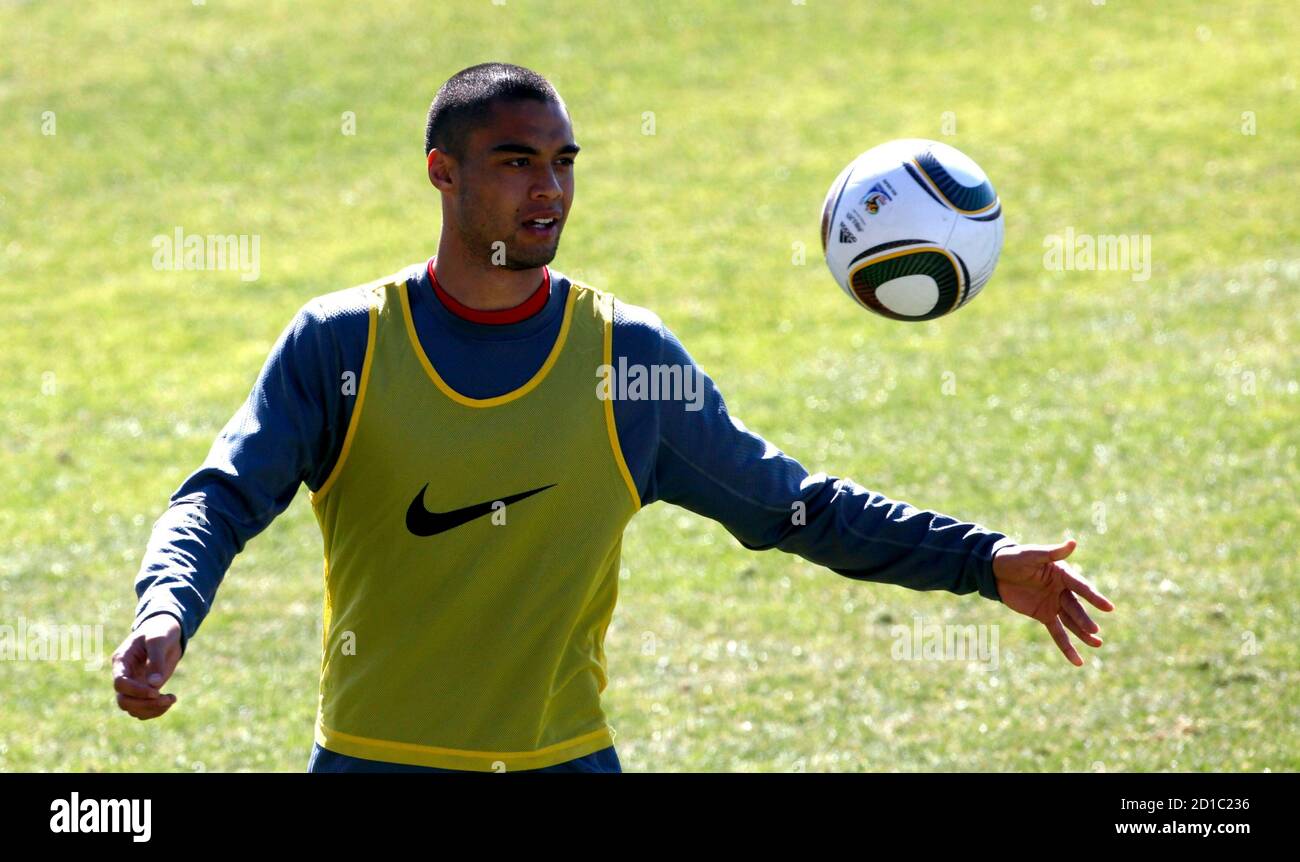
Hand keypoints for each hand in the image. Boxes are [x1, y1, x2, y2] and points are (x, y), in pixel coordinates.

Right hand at [112, 614, 182, 718]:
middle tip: (166, 699)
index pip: (120, 683)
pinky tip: (170, 700)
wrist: (166, 631)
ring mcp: (133, 684)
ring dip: (151, 710)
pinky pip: (143, 709)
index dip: (136, 691)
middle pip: (123, 701)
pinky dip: (156, 710)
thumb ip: (156, 660)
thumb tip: (155, 685)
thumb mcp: (159, 640)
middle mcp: (124, 675)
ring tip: (171, 699)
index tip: (156, 692)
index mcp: (122, 661)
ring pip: (132, 709)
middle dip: (144, 704)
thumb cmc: (160, 630)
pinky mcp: (144, 690)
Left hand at [992, 538, 1114, 665]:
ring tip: (1097, 644)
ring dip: (1083, 634)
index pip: (1081, 587)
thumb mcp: (1032, 554)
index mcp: (1063, 574)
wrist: (996, 570)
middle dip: (1084, 619)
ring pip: (1071, 622)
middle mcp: (1062, 590)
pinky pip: (1057, 632)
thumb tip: (1073, 542)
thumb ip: (1052, 552)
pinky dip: (1067, 646)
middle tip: (1095, 630)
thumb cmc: (1016, 558)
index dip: (1094, 597)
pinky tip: (1078, 660)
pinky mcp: (1044, 615)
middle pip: (1076, 607)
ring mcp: (1054, 604)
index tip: (1109, 608)